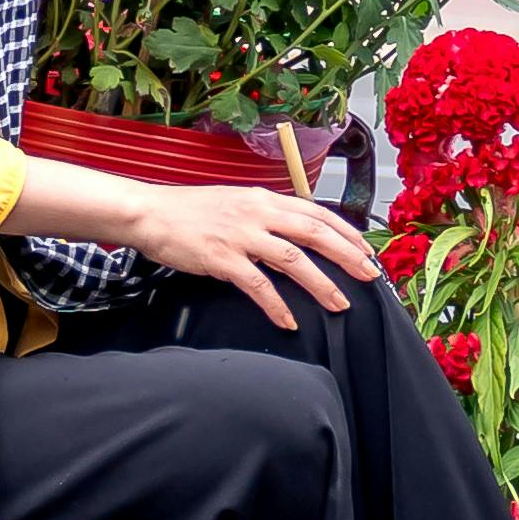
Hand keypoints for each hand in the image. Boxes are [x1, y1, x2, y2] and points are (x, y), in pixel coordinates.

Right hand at [123, 176, 383, 328]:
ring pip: (294, 259)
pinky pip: (258, 285)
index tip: (366, 250)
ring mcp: (240, 235)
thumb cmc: (190, 212)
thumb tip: (295, 232)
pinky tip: (289, 321)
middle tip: (368, 276)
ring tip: (339, 304)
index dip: (346, 232)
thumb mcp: (235, 203)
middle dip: (347, 256)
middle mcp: (257, 213)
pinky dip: (277, 305)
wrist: (150, 214)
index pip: (317, 213)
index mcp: (264, 198)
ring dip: (321, 284)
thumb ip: (265, 215)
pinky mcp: (222, 258)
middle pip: (314, 233)